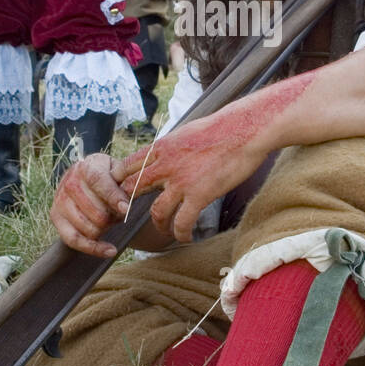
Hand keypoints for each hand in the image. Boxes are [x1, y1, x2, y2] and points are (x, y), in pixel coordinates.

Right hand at [50, 152, 132, 257]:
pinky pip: (74, 240)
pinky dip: (94, 248)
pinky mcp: (55, 217)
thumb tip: (124, 206)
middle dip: (112, 217)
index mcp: (87, 166)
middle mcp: (69, 181)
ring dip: (105, 229)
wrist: (89, 179)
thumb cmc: (110, 178)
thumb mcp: (120, 173)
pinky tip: (110, 250)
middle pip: (95, 211)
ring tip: (110, 220)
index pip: (97, 181)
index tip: (126, 209)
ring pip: (88, 227)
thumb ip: (126, 183)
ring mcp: (59, 199)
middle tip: (118, 213)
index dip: (112, 196)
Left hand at [113, 105, 271, 244]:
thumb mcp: (186, 132)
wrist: (244, 130)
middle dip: (128, 205)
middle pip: (133, 189)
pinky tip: (185, 237)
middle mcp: (165, 165)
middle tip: (130, 217)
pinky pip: (182, 222)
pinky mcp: (199, 195)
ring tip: (164, 231)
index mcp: (161, 147)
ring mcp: (181, 182)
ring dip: (159, 225)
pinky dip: (181, 233)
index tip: (121, 192)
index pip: (128, 166)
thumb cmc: (221, 128)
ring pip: (157, 212)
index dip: (120, 182)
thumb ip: (172, 147)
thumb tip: (166, 154)